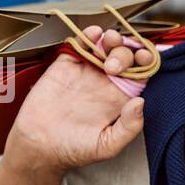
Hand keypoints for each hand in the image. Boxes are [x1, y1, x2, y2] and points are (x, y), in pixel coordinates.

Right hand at [2, 26, 153, 175]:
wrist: (39, 146)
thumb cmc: (75, 150)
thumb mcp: (108, 145)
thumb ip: (129, 127)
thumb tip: (140, 102)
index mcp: (121, 99)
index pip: (141, 74)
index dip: (146, 62)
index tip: (145, 58)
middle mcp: (107, 83)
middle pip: (125, 57)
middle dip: (126, 52)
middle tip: (114, 64)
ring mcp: (87, 72)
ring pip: (105, 47)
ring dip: (112, 39)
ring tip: (109, 40)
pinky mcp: (66, 66)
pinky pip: (79, 45)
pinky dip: (88, 36)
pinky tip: (94, 35)